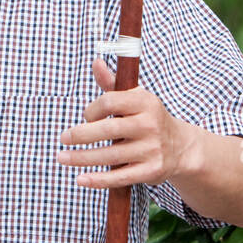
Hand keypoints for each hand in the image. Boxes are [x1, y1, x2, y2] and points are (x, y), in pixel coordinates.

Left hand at [56, 57, 197, 188]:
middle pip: (108, 130)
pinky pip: (120, 177)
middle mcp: (150, 125)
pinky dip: (98, 180)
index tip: (86, 117)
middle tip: (63, 138)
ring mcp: (152, 149)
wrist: (180, 147)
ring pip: (110, 155)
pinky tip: (81, 179)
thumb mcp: (135, 98)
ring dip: (81, 158)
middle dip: (80, 135)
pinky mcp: (151, 171)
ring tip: (62, 157)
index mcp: (145, 102)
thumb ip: (113, 83)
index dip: (91, 110)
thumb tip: (96, 62)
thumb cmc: (147, 118)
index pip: (110, 102)